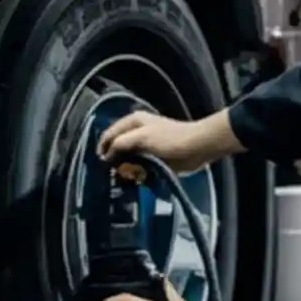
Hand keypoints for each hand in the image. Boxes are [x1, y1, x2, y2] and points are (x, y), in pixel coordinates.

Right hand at [97, 110, 242, 172]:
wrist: (197, 147)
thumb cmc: (170, 139)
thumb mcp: (142, 137)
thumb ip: (121, 143)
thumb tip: (106, 155)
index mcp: (131, 122)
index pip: (109, 136)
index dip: (104, 150)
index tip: (103, 166)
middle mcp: (135, 132)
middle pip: (116, 148)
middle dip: (115, 161)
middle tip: (118, 173)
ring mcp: (144, 145)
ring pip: (126, 159)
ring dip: (127, 169)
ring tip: (131, 176)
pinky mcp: (152, 158)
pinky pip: (138, 166)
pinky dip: (137, 173)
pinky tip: (140, 178)